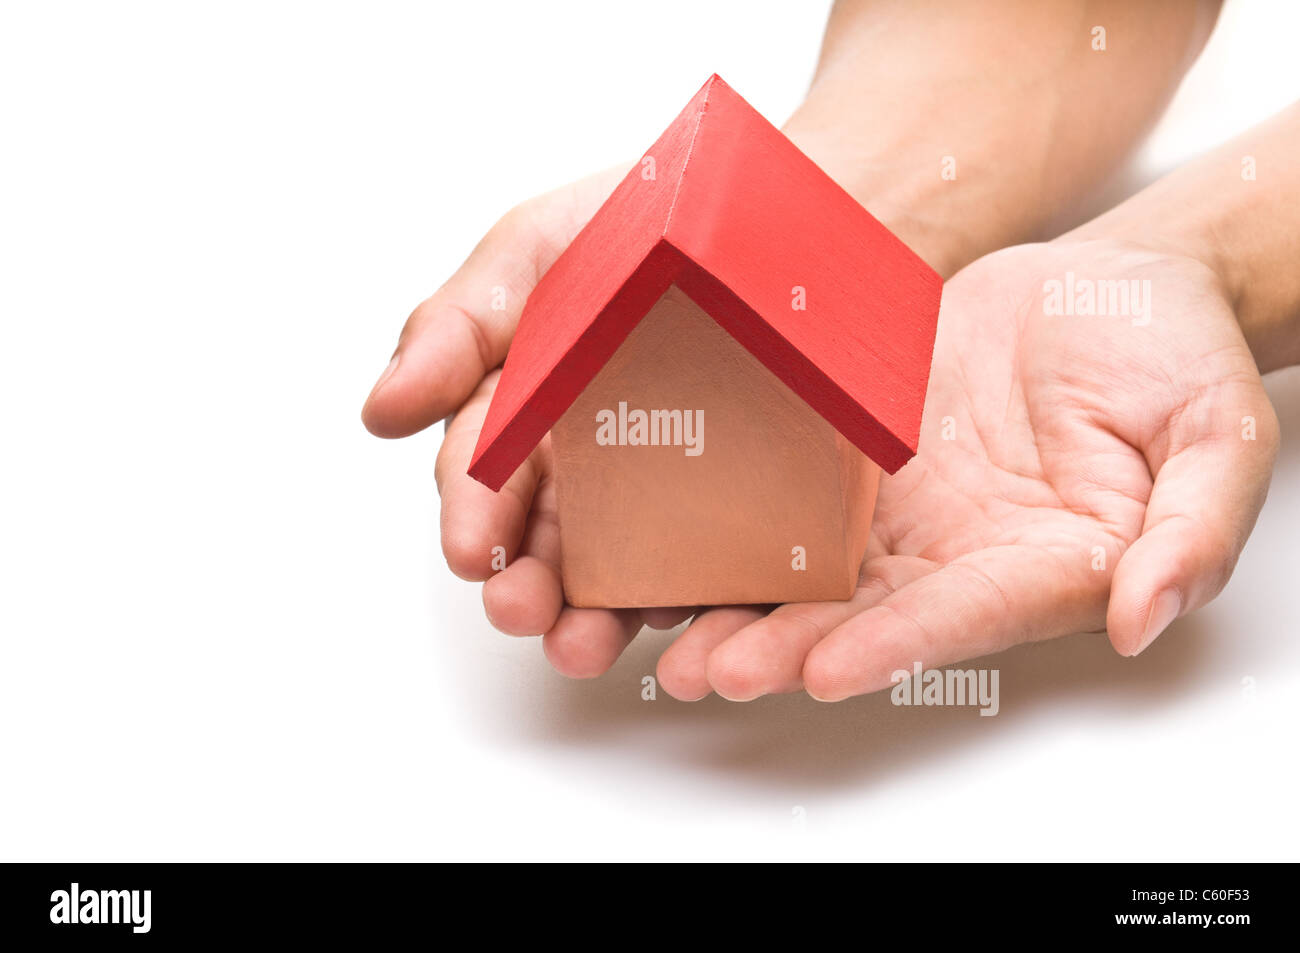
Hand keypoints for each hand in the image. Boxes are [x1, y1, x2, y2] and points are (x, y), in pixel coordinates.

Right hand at [363, 166, 696, 674]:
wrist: (773, 207)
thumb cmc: (639, 220)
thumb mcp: (531, 255)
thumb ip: (455, 329)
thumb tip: (379, 412)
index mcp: (522, 420)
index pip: (483, 482)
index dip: (472, 517)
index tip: (469, 549)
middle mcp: (585, 470)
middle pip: (545, 546)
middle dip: (526, 587)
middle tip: (520, 610)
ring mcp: (663, 496)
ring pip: (620, 573)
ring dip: (596, 616)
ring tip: (588, 643)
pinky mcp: (741, 508)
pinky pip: (714, 563)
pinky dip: (695, 594)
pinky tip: (685, 614)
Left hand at [655, 240, 1278, 700]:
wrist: (1110, 286)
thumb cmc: (1177, 355)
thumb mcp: (1219, 438)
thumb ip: (1192, 533)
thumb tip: (1142, 617)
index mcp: (1042, 563)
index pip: (962, 617)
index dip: (895, 645)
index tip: (826, 669)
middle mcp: (958, 551)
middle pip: (861, 613)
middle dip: (783, 645)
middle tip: (707, 669)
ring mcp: (902, 506)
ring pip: (807, 567)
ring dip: (738, 602)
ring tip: (664, 634)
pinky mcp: (856, 454)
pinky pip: (787, 491)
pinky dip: (730, 521)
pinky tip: (668, 542)